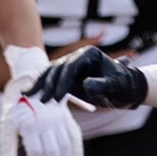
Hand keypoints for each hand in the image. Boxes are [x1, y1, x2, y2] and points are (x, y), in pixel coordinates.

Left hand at [2, 92, 83, 155]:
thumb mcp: (7, 128)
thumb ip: (8, 150)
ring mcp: (58, 119)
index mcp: (29, 125)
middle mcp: (45, 121)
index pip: (37, 152)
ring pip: (66, 146)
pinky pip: (75, 137)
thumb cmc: (17, 112)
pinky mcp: (67, 117)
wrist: (31, 87)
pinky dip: (78, 154)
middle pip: (53, 151)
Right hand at [32, 46, 147, 108]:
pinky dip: (40, 86)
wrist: (128, 89)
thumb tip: (85, 84)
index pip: (71, 66)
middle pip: (57, 69)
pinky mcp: (67, 76)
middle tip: (42, 101)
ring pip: (50, 73)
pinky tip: (29, 94)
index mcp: (89, 54)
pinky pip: (51, 79)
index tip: (57, 97)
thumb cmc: (124, 85)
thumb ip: (102, 85)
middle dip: (48, 85)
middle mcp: (77, 57)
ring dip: (39, 84)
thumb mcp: (116, 85)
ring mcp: (71, 66)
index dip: (63, 82)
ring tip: (28, 95)